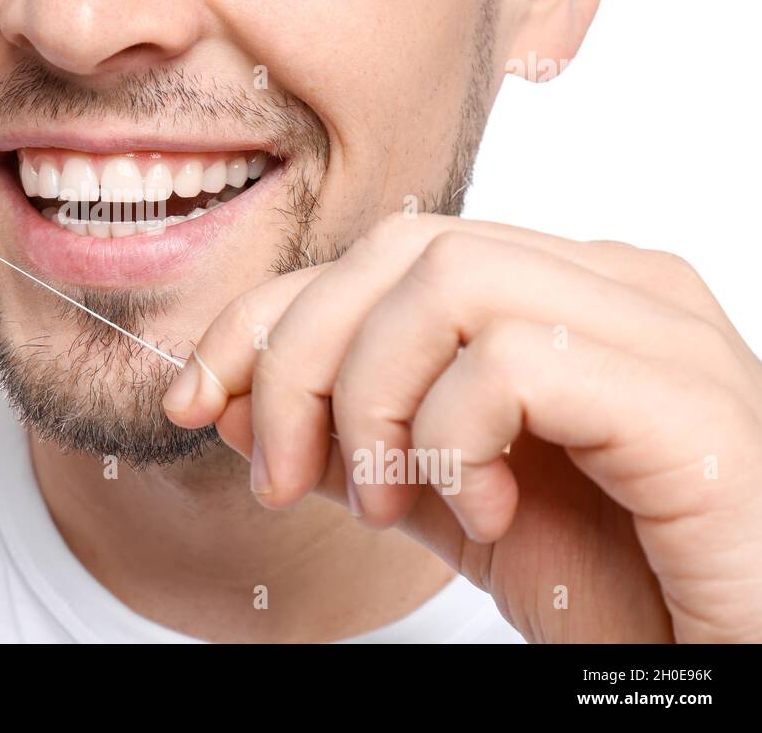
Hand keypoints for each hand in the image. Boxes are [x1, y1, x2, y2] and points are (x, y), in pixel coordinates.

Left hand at [164, 213, 761, 641]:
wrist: (731, 660)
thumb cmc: (620, 582)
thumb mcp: (447, 503)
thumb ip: (353, 441)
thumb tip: (232, 398)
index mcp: (559, 293)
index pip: (380, 254)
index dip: (266, 317)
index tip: (198, 398)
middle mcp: (614, 284)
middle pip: (398, 247)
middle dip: (294, 357)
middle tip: (277, 477)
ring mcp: (658, 328)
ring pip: (444, 279)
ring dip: (370, 399)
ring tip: (396, 504)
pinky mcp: (687, 396)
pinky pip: (511, 360)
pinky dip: (454, 441)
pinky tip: (487, 514)